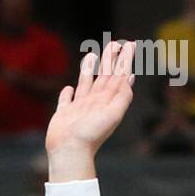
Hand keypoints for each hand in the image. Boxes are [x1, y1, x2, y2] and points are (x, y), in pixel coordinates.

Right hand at [45, 38, 135, 181]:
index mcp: (107, 101)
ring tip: (92, 56)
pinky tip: (69, 89)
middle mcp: (94, 102)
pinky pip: (66, 100)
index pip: (118, 76)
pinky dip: (67, 94)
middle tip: (116, 43)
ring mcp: (79, 108)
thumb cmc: (91, 135)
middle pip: (104, 76)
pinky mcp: (63, 114)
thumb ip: (123, 96)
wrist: (70, 152)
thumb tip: (129, 79)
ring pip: (86, 84)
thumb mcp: (113, 114)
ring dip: (89, 70)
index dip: (125, 60)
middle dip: (110, 59)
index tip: (130, 46)